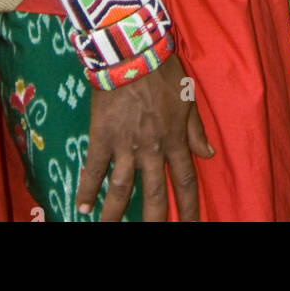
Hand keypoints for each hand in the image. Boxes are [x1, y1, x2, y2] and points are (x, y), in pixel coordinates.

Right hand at [76, 54, 214, 221]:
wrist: (132, 53)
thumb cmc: (162, 71)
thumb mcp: (188, 98)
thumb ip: (195, 129)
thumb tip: (208, 155)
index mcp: (174, 140)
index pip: (185, 183)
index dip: (188, 209)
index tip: (190, 227)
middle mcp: (151, 150)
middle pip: (154, 195)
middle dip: (155, 221)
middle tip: (153, 238)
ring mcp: (125, 146)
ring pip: (121, 189)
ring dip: (115, 214)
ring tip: (108, 230)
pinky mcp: (102, 137)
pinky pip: (93, 169)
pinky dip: (86, 189)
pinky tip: (81, 207)